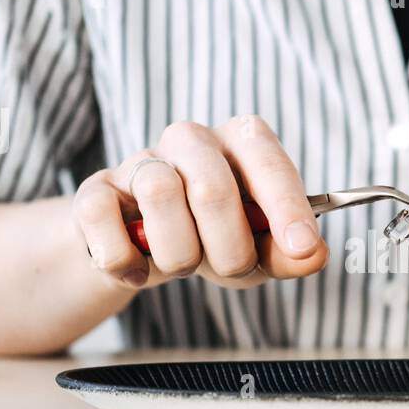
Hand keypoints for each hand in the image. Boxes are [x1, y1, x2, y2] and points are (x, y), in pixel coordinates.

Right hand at [73, 117, 327, 289]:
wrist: (140, 253)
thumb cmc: (212, 240)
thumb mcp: (258, 252)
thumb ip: (288, 255)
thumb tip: (313, 255)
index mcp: (240, 143)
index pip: (267, 159)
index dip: (285, 204)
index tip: (301, 246)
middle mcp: (191, 139)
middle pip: (212, 186)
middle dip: (227, 247)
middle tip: (227, 267)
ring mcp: (140, 160)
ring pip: (159, 195)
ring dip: (177, 254)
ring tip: (180, 262)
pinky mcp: (96, 189)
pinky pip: (104, 219)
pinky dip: (125, 260)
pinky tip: (137, 269)